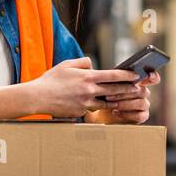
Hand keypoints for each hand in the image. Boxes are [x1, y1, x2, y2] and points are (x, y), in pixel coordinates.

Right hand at [24, 57, 143, 118]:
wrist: (37, 97)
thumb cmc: (51, 80)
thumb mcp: (66, 65)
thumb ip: (82, 62)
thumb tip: (92, 64)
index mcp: (87, 77)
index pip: (113, 75)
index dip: (127, 75)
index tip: (136, 75)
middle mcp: (89, 91)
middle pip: (115, 91)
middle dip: (128, 89)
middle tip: (138, 89)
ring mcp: (86, 103)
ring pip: (106, 102)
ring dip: (116, 100)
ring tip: (125, 98)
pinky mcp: (81, 113)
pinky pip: (92, 109)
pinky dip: (96, 106)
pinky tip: (101, 106)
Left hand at [86, 70, 156, 124]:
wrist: (94, 115)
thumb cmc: (96, 96)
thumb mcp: (93, 83)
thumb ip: (91, 71)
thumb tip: (88, 62)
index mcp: (134, 81)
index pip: (151, 77)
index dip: (153, 76)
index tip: (148, 75)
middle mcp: (141, 92)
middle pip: (142, 90)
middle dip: (126, 92)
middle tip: (110, 95)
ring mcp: (142, 104)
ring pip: (142, 102)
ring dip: (126, 103)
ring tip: (112, 104)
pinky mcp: (140, 116)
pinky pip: (141, 115)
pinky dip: (128, 114)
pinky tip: (116, 112)